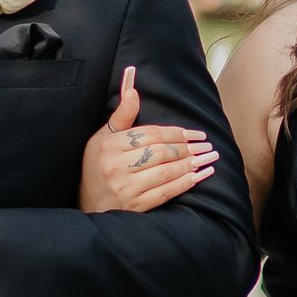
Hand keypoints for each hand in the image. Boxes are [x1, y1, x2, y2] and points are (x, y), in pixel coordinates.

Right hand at [81, 65, 219, 215]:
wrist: (89, 204)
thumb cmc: (98, 166)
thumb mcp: (103, 137)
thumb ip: (122, 115)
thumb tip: (133, 90)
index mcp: (109, 146)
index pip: (150, 134)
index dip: (175, 133)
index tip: (193, 134)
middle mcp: (116, 166)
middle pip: (160, 152)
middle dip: (187, 148)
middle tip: (205, 146)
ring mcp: (126, 188)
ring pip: (165, 172)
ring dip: (190, 164)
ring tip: (207, 158)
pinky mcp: (135, 206)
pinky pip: (165, 192)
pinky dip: (184, 183)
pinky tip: (197, 176)